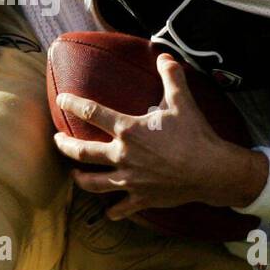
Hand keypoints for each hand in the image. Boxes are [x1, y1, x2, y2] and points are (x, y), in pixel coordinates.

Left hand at [53, 53, 268, 219]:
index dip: (72, 104)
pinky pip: (120, 209)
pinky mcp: (141, 199)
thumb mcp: (182, 101)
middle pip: (82, 152)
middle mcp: (123, 156)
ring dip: (80, 179)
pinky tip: (108, 212)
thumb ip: (171, 77)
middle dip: (65, 145)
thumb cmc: (195, 135)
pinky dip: (112, 211)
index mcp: (128, 130)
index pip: (91, 112)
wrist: (212, 171)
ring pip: (93, 183)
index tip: (61, 100)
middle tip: (57, 140)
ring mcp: (130, 180)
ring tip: (74, 174)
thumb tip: (165, 56)